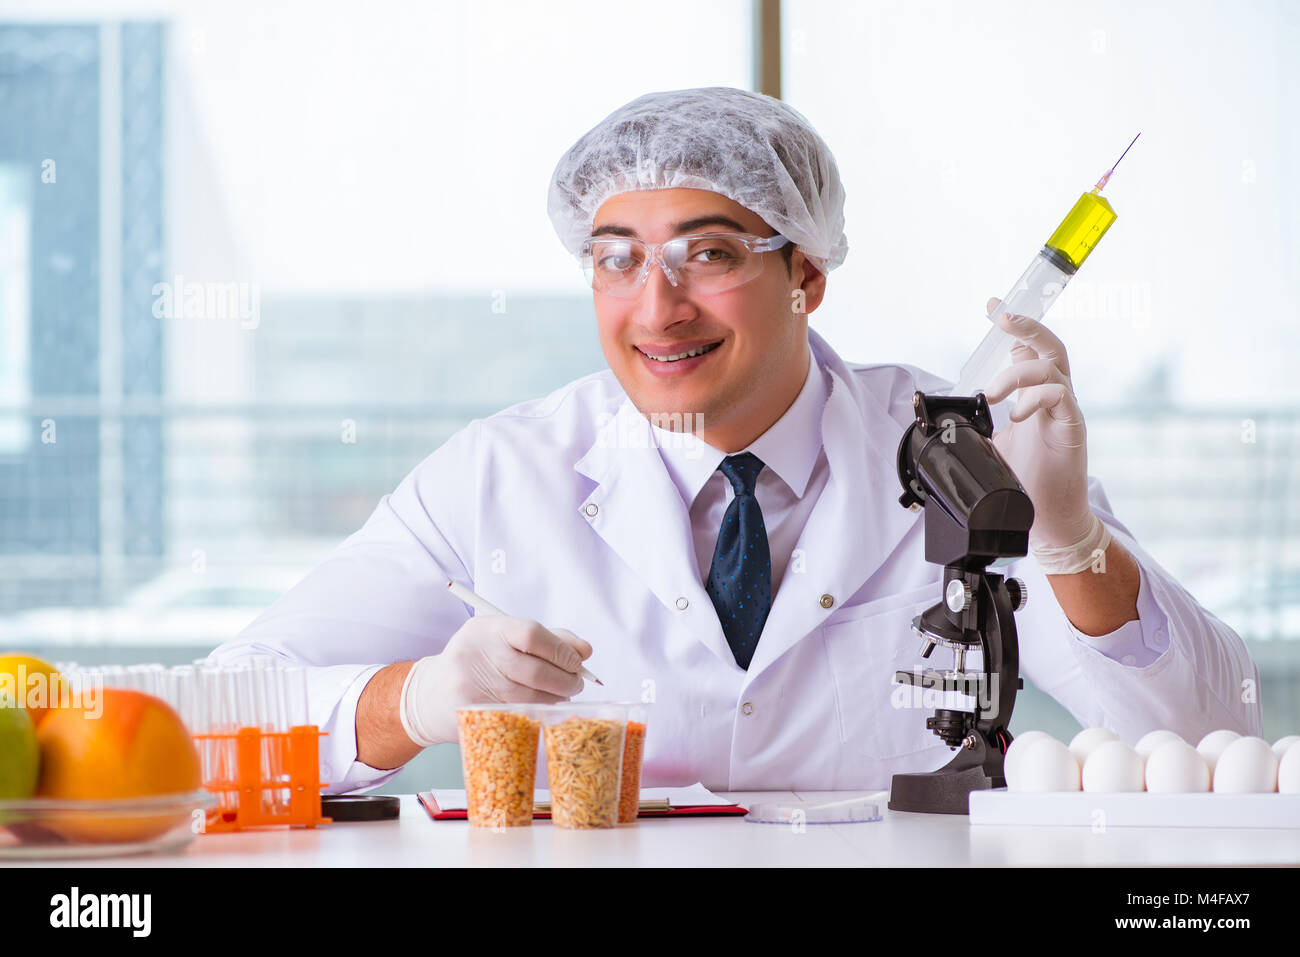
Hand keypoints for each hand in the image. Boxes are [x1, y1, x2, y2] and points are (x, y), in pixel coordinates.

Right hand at [399, 616, 592, 746]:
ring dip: (556, 697)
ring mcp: (471, 684)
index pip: (532, 635)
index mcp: (487, 628)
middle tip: (577, 682)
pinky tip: (543, 705)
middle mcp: (476, 653)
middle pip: (535, 670)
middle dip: (566, 679)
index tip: (577, 660)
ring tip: (563, 694)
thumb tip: (585, 651)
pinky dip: (538, 709)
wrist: (431, 693)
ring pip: (530, 696)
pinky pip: (518, 713)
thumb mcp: (504, 638)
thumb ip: (548, 639)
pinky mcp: (472, 712)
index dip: (562, 650)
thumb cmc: (478, 661)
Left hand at [979, 297, 1094, 550]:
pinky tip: (1016, 415)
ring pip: (1051, 367)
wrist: (1048, 516)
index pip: (1027, 350)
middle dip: (1027, 326)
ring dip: (1016, 373)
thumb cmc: (1023, 479)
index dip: (1013, 325)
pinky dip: (1034, 398)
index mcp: (1034, 395)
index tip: (993, 305)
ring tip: (992, 395)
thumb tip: (943, 410)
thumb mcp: (990, 442)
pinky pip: (1060, 397)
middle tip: (1003, 318)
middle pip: (1049, 347)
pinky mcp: (1072, 428)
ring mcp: (1065, 410)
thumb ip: (976, 420)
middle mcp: (1054, 396)